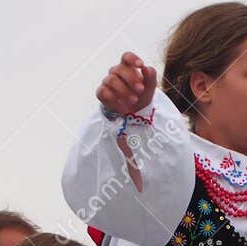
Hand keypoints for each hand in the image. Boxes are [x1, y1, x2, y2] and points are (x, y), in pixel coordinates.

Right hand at [97, 51, 156, 115]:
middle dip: (131, 79)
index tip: (141, 65)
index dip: (132, 59)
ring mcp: (107, 81)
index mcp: (128, 66)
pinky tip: (124, 108)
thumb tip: (145, 68)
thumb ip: (150, 75)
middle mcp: (116, 72)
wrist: (135, 109)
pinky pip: (104, 93)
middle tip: (141, 90)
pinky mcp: (102, 92)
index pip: (126, 56)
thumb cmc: (142, 92)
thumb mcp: (150, 85)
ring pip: (111, 80)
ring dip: (124, 91)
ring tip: (134, 100)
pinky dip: (115, 101)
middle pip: (119, 69)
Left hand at [98, 53, 155, 193]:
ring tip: (141, 89)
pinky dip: (133, 60)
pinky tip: (143, 66)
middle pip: (110, 79)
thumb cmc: (136, 131)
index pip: (102, 92)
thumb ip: (132, 162)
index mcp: (108, 102)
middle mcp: (110, 86)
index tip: (128, 108)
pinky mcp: (130, 65)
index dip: (113, 98)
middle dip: (123, 89)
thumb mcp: (133, 145)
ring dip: (130, 78)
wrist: (143, 110)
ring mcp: (118, 75)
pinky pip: (127, 57)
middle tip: (136, 99)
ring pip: (118, 69)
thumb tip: (137, 188)